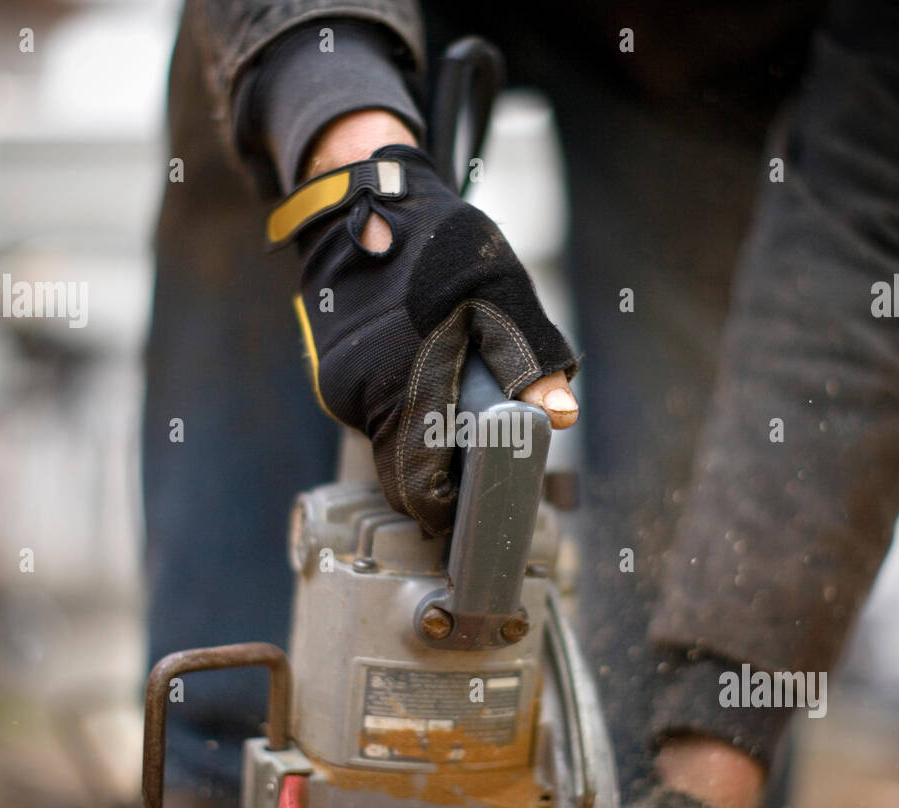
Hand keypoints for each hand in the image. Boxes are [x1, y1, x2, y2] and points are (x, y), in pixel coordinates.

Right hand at [277, 110, 579, 532]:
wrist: (360, 201)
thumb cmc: (435, 243)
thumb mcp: (499, 290)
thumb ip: (530, 356)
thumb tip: (560, 416)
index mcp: (402, 387)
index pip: (417, 487)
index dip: (448, 508)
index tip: (476, 514)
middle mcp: (361, 397)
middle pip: (405, 470)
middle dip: (445, 475)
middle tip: (486, 463)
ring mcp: (343, 387)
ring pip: (392, 441)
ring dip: (429, 438)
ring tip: (466, 408)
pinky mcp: (338, 373)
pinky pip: (379, 411)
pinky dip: (410, 408)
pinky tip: (434, 376)